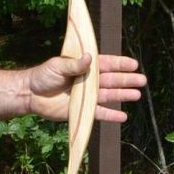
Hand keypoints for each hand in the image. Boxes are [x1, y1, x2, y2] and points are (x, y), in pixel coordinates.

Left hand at [28, 52, 145, 124]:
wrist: (30, 94)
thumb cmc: (44, 75)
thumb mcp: (57, 66)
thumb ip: (74, 64)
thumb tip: (89, 58)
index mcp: (85, 67)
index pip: (106, 64)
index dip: (120, 64)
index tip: (133, 64)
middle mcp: (89, 81)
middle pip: (112, 80)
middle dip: (126, 80)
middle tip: (142, 80)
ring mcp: (87, 96)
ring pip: (109, 95)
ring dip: (122, 95)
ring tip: (137, 95)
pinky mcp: (82, 110)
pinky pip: (99, 113)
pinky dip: (110, 115)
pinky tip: (123, 116)